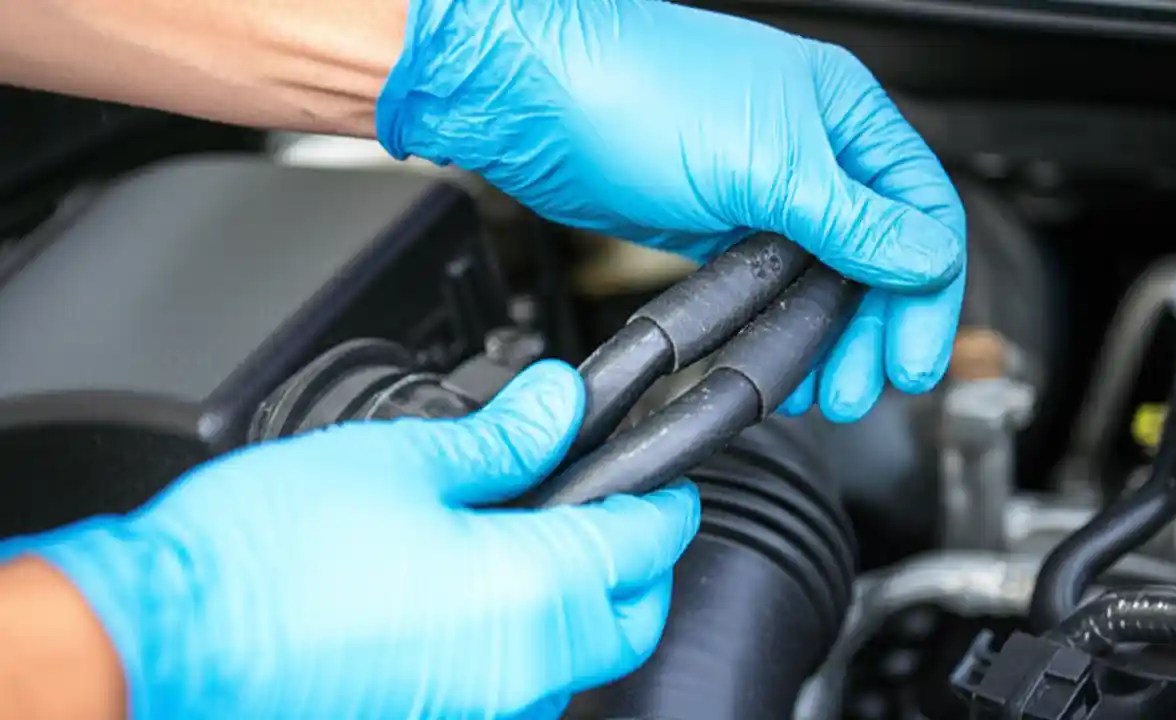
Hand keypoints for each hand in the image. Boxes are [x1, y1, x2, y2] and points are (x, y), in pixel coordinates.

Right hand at [2, 362, 700, 718]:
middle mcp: (521, 674)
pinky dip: (525, 649)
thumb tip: (559, 406)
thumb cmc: (262, 558)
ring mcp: (482, 717)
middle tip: (613, 512)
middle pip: (629, 619)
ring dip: (582, 609)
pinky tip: (479, 604)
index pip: (649, 545)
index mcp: (529, 594)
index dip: (667, 502)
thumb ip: (501, 441)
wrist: (166, 638)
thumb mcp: (398, 463)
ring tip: (538, 549)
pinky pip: (517, 694)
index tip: (668, 481)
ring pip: (576, 666)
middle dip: (638, 564)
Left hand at [377, 0, 965, 420]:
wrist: (531, 94)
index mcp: (843, 113)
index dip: (928, 289)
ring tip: (826, 388)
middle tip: (865, 385)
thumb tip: (925, 258)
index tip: (916, 355)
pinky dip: (776, 323)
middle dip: (876, 325)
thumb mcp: (767, 162)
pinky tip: (779, 360)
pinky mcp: (714, 220)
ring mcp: (761, 187)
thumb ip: (852, 221)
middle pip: (875, 253)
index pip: (921, 209)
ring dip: (827, 335)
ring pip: (819, 276)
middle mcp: (810, 150)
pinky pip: (766, 282)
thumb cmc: (635, 88)